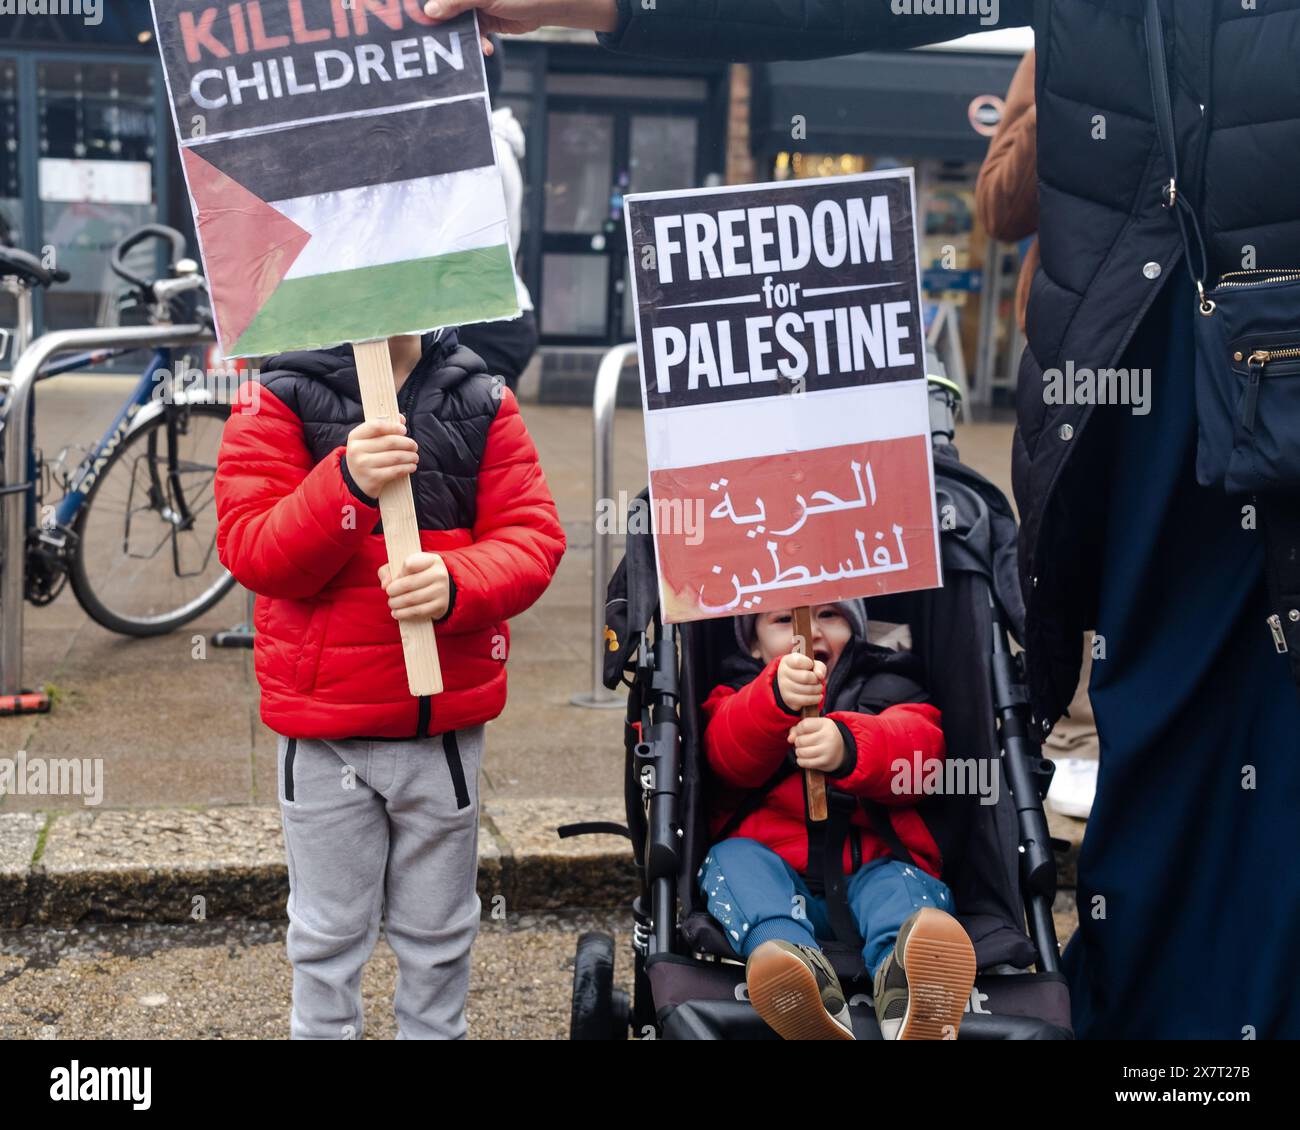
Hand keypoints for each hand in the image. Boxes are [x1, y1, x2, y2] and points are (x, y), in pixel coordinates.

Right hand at [346, 418, 417, 498]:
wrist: (354, 481)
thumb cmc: (365, 457)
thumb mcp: (367, 441)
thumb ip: (383, 428)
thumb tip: (401, 419)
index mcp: (355, 436)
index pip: (376, 426)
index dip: (393, 427)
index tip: (404, 430)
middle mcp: (357, 450)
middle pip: (390, 442)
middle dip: (407, 443)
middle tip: (414, 446)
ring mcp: (364, 465)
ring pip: (395, 457)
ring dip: (410, 456)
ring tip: (414, 457)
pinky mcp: (372, 478)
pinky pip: (395, 471)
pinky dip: (407, 468)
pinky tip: (411, 467)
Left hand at [379, 552, 450, 621]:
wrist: (441, 588)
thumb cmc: (417, 575)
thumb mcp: (404, 567)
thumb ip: (388, 571)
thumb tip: (384, 585)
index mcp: (431, 560)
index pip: (409, 564)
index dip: (398, 573)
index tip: (395, 579)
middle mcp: (439, 573)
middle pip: (409, 583)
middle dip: (393, 590)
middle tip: (389, 593)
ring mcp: (441, 590)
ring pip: (412, 599)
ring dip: (396, 603)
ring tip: (391, 603)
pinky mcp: (440, 605)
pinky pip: (418, 611)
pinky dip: (404, 614)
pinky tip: (396, 613)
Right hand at [422, 1, 619, 50]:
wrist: (548, 4)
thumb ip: (457, 2)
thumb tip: (430, 10)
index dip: (426, 8)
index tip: (418, 21)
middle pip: (445, 11)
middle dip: (444, 26)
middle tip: (438, 42)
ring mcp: (476, 6)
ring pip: (460, 25)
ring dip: (464, 40)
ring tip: (469, 49)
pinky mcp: (487, 21)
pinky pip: (475, 35)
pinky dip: (479, 44)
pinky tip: (486, 50)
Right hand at [776, 651, 825, 710]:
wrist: (791, 683)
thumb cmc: (804, 671)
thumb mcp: (812, 664)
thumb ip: (819, 667)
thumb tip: (819, 675)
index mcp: (788, 661)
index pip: (799, 662)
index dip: (809, 664)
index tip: (811, 665)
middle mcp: (783, 673)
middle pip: (806, 677)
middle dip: (816, 679)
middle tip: (818, 680)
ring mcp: (784, 687)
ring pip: (808, 690)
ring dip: (818, 689)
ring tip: (819, 688)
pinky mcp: (788, 699)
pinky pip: (806, 700)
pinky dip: (815, 699)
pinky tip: (818, 696)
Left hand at [787, 717, 845, 773]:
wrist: (840, 751)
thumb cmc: (822, 736)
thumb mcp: (813, 727)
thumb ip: (797, 729)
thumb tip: (790, 739)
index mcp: (825, 724)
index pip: (803, 726)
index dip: (798, 730)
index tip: (802, 733)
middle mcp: (828, 736)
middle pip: (800, 740)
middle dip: (798, 742)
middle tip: (803, 743)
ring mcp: (827, 750)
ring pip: (801, 752)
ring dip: (798, 752)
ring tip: (802, 750)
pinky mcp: (825, 761)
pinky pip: (805, 763)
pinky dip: (801, 761)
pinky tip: (804, 758)